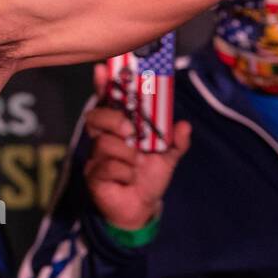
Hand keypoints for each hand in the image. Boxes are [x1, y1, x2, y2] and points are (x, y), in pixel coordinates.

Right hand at [83, 63, 191, 230]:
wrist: (140, 208)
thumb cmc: (148, 177)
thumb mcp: (167, 157)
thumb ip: (176, 141)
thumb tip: (185, 126)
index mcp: (120, 127)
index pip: (108, 101)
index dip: (103, 85)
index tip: (102, 69)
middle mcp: (104, 137)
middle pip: (96, 117)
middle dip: (114, 120)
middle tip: (131, 132)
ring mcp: (96, 156)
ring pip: (104, 143)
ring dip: (126, 155)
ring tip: (135, 165)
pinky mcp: (93, 175)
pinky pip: (107, 167)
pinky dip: (124, 173)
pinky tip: (128, 179)